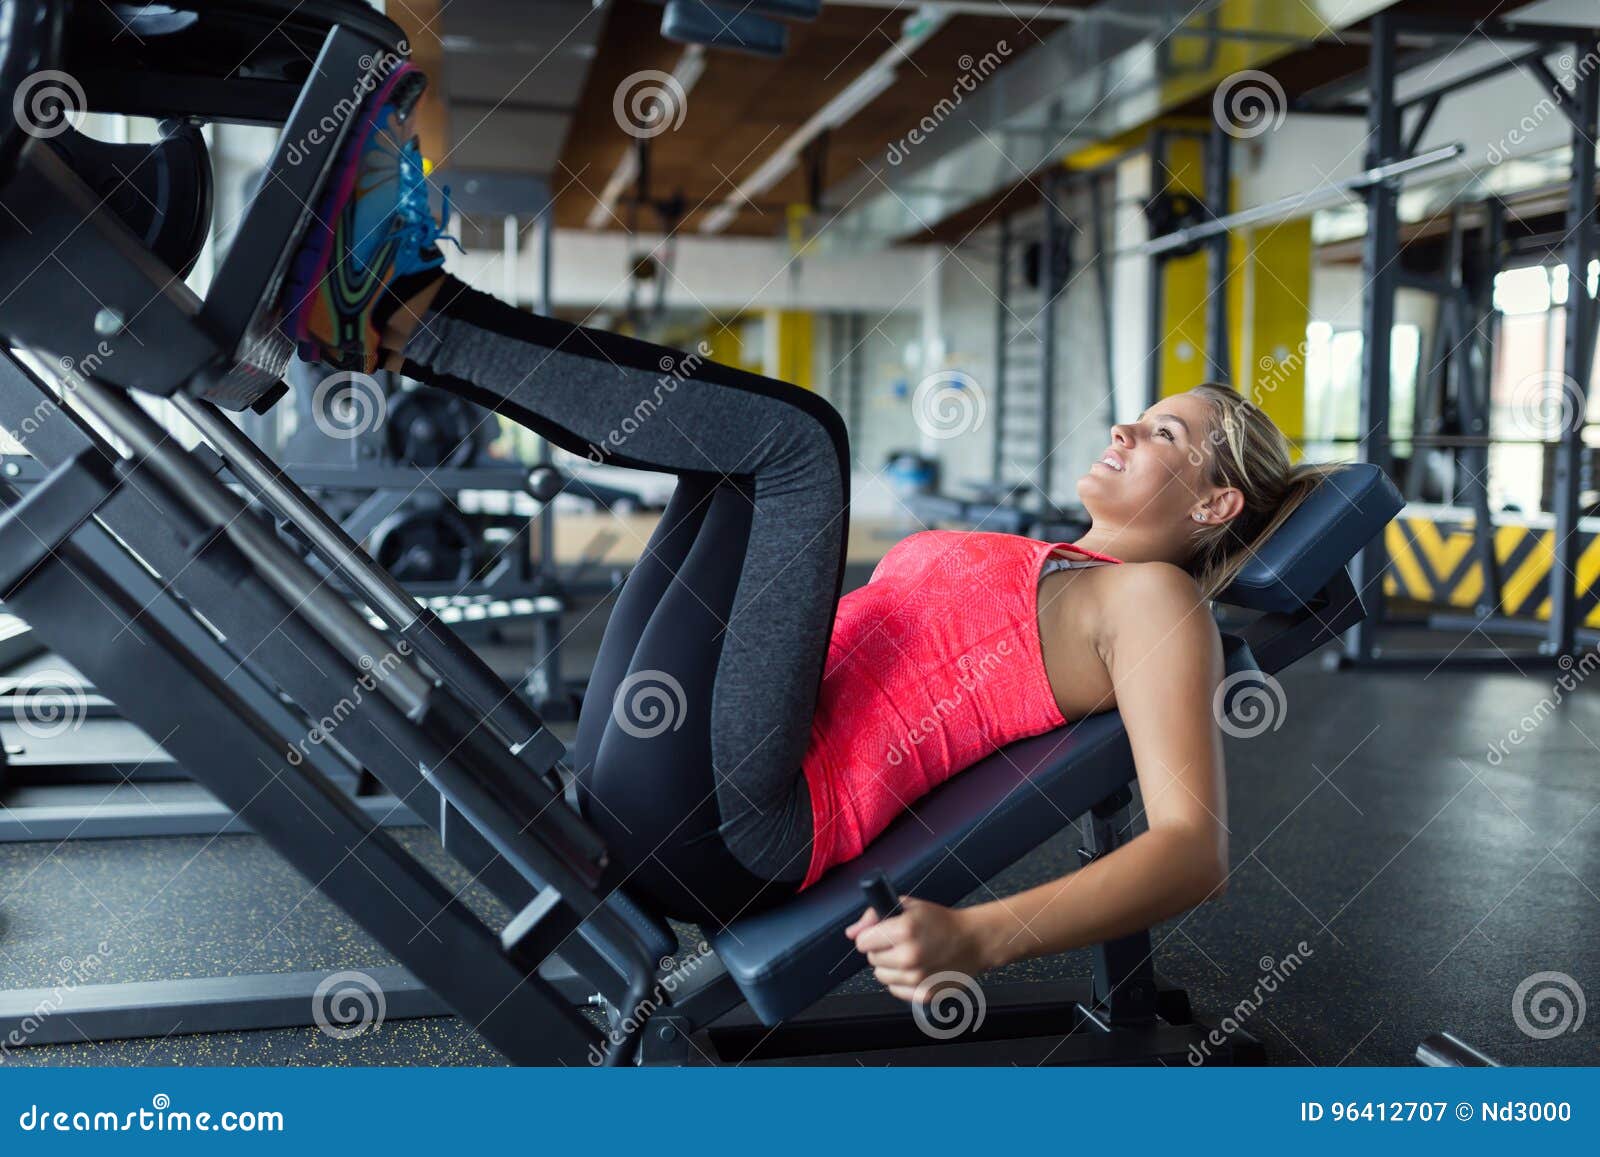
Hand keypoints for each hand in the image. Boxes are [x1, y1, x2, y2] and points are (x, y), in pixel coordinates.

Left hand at [845, 897, 996, 1002]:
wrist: (973, 941)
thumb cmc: (941, 921)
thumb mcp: (908, 906)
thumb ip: (874, 915)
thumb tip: (851, 933)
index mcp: (904, 929)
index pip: (863, 942)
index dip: (870, 936)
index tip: (880, 934)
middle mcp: (909, 955)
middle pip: (872, 959)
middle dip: (881, 950)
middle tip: (900, 943)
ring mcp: (918, 977)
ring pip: (881, 976)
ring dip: (890, 966)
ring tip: (909, 955)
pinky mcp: (925, 994)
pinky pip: (896, 990)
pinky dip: (902, 982)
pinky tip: (916, 968)